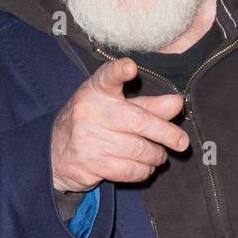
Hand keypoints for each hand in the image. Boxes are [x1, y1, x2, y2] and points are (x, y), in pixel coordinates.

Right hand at [50, 57, 188, 192]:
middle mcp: (90, 112)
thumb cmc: (95, 122)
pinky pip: (129, 169)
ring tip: (159, 155)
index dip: (119, 71)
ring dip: (156, 155)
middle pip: (139, 121)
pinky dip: (144, 170)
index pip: (107, 77)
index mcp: (96, 91)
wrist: (55, 153)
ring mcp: (89, 139)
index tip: (130, 67)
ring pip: (138, 149)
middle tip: (182, 142)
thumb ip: (148, 105)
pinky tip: (147, 166)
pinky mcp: (91, 164)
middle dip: (166, 133)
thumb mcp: (116, 107)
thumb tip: (177, 103)